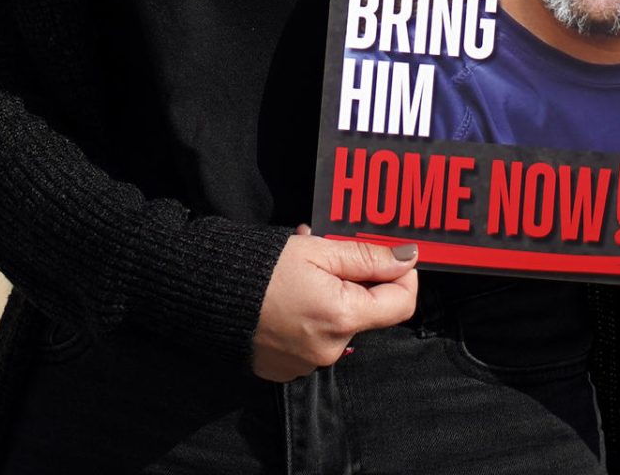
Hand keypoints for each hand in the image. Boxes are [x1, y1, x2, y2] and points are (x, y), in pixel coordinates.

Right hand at [251, 225, 418, 381]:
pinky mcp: (289, 369)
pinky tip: (291, 295)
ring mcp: (309, 364)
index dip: (405, 276)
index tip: (392, 256)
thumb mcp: (320, 250)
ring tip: (306, 269)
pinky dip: (313, 316)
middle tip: (334, 253)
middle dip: (359, 280)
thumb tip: (409, 258)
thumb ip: (368, 256)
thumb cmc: (264, 267)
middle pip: (369, 312)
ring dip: (334, 296)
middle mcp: (331, 349)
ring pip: (341, 324)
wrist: (210, 294)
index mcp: (343, 318)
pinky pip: (317, 339)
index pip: (402, 304)